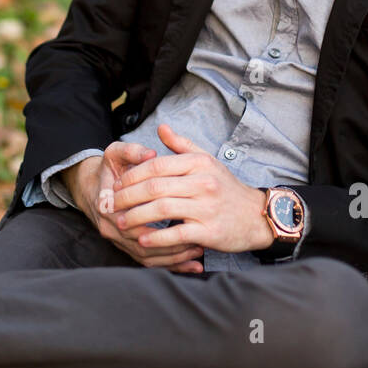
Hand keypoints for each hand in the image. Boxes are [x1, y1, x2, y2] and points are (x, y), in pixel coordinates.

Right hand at [65, 142, 205, 272]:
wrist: (91, 187)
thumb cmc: (108, 170)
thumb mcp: (115, 154)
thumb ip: (132, 151)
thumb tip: (151, 153)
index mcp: (108, 204)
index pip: (134, 217)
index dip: (159, 219)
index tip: (186, 214)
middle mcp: (111, 227)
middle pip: (143, 243)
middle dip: (172, 243)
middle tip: (199, 238)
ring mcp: (117, 241)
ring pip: (147, 257)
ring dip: (173, 256)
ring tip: (198, 251)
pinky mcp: (125, 248)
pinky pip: (148, 262)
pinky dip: (170, 264)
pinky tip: (191, 264)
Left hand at [111, 123, 274, 253]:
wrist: (256, 216)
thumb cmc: (226, 188)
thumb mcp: (207, 161)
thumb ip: (182, 145)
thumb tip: (161, 128)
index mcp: (198, 164)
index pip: (157, 165)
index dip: (133, 175)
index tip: (118, 184)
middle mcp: (202, 183)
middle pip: (154, 187)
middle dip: (127, 197)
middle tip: (112, 204)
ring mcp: (206, 208)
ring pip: (161, 210)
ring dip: (136, 217)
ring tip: (121, 222)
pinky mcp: (210, 231)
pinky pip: (177, 234)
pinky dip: (157, 237)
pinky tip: (142, 239)